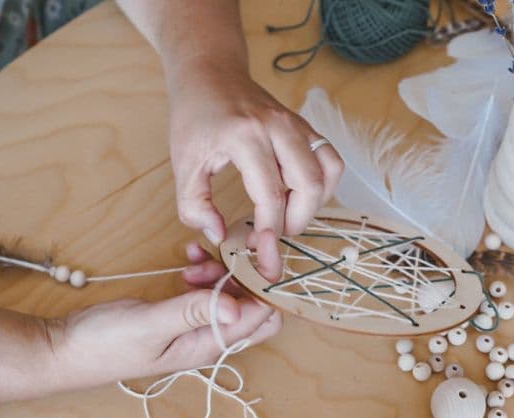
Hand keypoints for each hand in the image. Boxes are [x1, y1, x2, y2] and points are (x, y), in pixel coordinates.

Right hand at [50, 243, 281, 384]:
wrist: (66, 349)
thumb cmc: (104, 345)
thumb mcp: (149, 325)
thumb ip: (191, 313)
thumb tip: (237, 309)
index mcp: (208, 345)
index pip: (262, 319)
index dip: (265, 287)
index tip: (255, 256)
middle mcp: (208, 338)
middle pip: (253, 306)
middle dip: (247, 275)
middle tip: (229, 250)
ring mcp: (193, 327)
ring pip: (229, 294)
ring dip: (221, 271)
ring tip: (195, 259)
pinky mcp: (178, 315)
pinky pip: (206, 291)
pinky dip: (203, 272)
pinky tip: (188, 260)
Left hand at [167, 61, 343, 280]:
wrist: (211, 73)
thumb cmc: (195, 116)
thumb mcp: (183, 163)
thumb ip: (194, 205)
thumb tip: (218, 236)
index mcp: (244, 135)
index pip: (270, 194)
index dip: (269, 229)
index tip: (258, 249)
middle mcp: (278, 127)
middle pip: (310, 184)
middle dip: (296, 221)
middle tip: (274, 234)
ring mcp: (296, 124)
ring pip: (329, 171)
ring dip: (315, 203)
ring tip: (289, 216)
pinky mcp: (305, 126)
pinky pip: (330, 159)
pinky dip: (323, 184)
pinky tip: (299, 195)